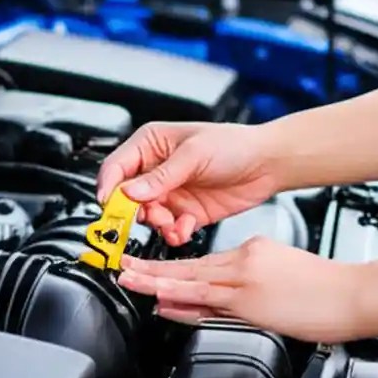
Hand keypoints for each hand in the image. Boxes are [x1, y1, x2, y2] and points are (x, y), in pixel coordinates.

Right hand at [97, 122, 280, 245]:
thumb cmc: (234, 144)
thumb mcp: (194, 155)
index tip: (109, 205)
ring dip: (158, 224)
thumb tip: (130, 192)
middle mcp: (157, 170)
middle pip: (128, 197)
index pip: (117, 167)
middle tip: (148, 217)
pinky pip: (169, 229)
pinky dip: (174, 233)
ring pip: (148, 217)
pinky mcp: (185, 213)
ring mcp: (171, 193)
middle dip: (136, 211)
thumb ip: (161, 176)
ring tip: (173, 223)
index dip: (109, 187)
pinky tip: (185, 228)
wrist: (268, 163)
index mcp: (151, 145)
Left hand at [117, 237, 359, 342]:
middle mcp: (244, 260)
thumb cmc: (325, 288)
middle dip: (154, 270)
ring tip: (132, 282)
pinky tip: (163, 303)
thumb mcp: (283, 267)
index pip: (206, 263)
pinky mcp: (250, 301)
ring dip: (157, 282)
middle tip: (125, 269)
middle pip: (190, 267)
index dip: (176, 268)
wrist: (351, 295)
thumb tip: (230, 294)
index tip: (154, 271)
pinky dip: (182, 301)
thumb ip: (254, 275)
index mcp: (252, 250)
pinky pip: (208, 301)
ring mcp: (245, 281)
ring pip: (191, 281)